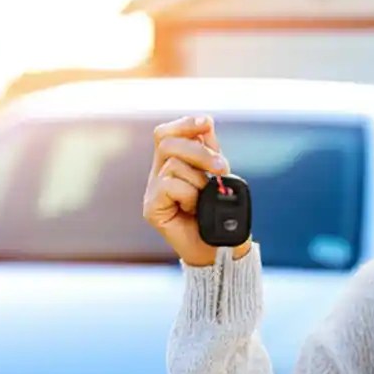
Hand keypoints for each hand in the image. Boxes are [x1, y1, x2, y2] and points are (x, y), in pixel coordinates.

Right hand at [143, 114, 250, 266]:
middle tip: (222, 168)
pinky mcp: (151, 208)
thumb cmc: (220, 217)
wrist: (219, 250)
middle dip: (200, 151)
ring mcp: (152, 191)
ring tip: (204, 199)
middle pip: (168, 143)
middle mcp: (158, 175)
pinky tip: (193, 208)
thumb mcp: (219, 177)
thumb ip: (210, 152)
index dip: (184, 125)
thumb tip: (205, 124)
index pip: (166, 134)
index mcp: (171, 164)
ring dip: (198, 181)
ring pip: (174, 165)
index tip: (206, 122)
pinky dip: (189, 194)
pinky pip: (169, 185)